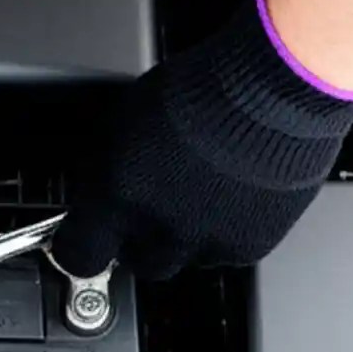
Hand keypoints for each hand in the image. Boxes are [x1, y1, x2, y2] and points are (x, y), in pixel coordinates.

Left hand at [51, 0, 352, 279]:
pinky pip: (226, 253)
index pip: (78, 255)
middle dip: (141, 240)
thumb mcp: (122, 125)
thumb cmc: (201, 92)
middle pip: (137, 263)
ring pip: (185, 259)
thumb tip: (96, 200)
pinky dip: (225, 231)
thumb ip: (104, 177)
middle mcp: (159, 231)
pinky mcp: (247, 246)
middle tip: (155, 206)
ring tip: (201, 189)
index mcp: (116, 200)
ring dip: (187, 235)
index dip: (80, 249)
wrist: (274, 88)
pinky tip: (230, 194)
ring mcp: (205, 244)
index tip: (84, 243)